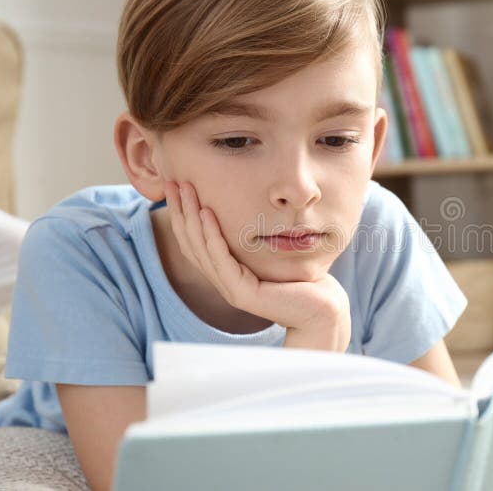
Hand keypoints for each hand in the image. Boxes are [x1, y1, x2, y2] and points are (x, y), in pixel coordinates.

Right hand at [164, 180, 350, 351]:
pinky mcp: (242, 293)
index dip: (182, 214)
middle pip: (191, 243)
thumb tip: (250, 203)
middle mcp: (223, 280)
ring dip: (190, 217)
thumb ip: (256, 235)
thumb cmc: (302, 279)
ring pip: (201, 249)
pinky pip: (221, 259)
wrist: (321, 310)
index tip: (176, 185)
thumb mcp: (272, 251)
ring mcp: (230, 288)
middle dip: (180, 211)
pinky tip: (207, 213)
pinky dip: (212, 235)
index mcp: (226, 272)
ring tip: (185, 191)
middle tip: (171, 183)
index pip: (195, 240)